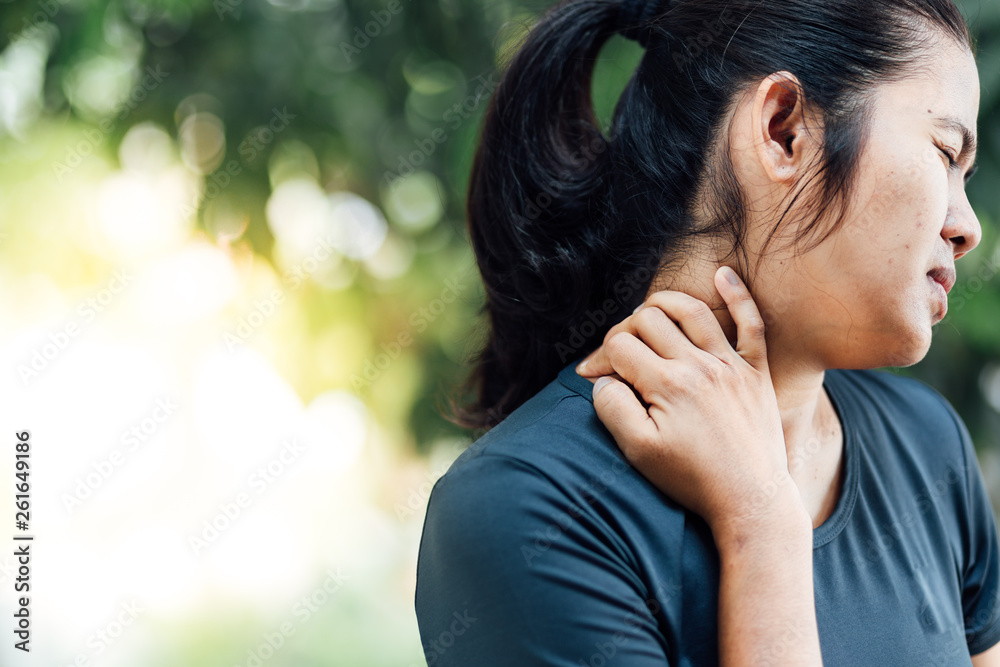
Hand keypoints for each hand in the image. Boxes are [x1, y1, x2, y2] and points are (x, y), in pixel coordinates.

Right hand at [576, 266, 806, 539]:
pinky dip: (738, 295)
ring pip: (692, 310)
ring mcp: (731, 365)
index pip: (620, 346)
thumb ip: (613, 408)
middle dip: (625, 331)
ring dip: (664, 303)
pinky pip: (751, 322)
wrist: (750, 500)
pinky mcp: (756, 372)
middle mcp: (699, 365)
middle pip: (649, 321)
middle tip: (619, 353)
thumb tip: (603, 379)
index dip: (599, 358)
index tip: (595, 377)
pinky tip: (723, 275)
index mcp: (666, 384)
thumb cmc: (690, 479)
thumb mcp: (639, 450)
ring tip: (648, 311)